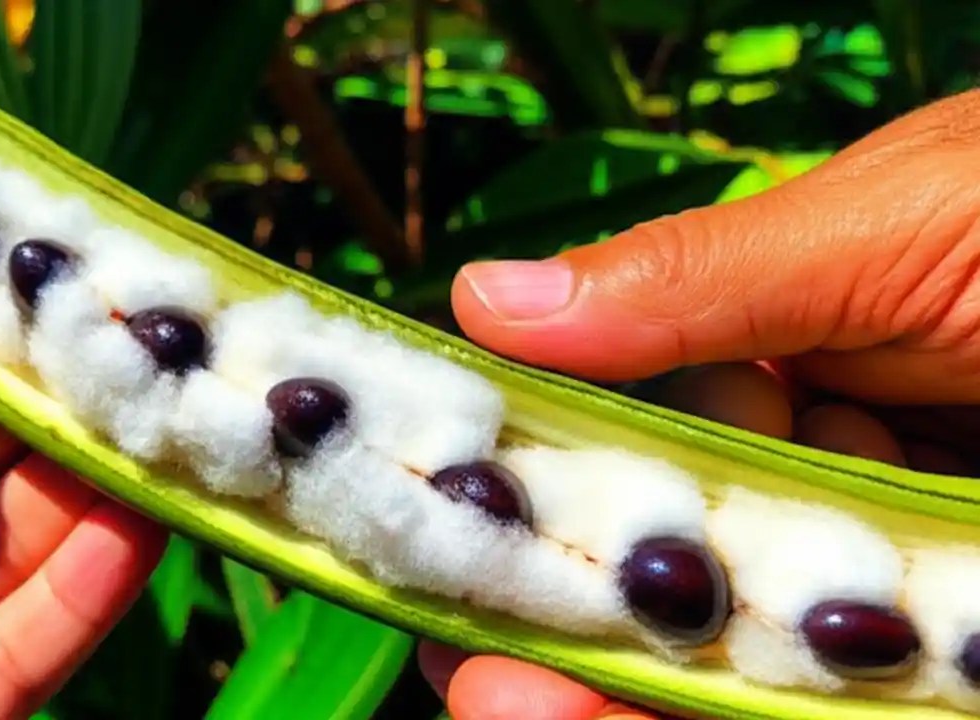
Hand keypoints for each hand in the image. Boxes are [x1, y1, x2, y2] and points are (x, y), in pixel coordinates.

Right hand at [420, 88, 979, 716]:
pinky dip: (769, 707)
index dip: (537, 506)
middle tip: (493, 694)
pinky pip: (848, 694)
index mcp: (788, 371)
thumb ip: (700, 276)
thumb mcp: (903, 218)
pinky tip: (634, 708)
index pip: (631, 449)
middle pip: (683, 582)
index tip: (453, 551)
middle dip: (579, 642)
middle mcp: (834, 488)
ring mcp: (899, 591)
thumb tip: (489, 297)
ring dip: (642, 697)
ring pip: (753, 663)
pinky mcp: (951, 649)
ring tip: (531, 711)